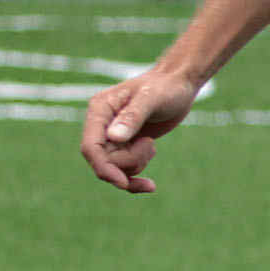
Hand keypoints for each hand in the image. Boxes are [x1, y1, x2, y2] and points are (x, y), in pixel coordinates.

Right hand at [82, 67, 203, 192]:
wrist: (179, 86)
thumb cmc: (166, 87)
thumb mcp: (151, 98)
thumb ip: (132, 117)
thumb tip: (114, 137)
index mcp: (100, 110)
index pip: (91, 146)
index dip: (103, 167)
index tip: (122, 182)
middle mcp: (101, 125)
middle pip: (104, 161)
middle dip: (129, 162)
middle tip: (150, 145)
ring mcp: (112, 137)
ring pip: (115, 168)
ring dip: (136, 165)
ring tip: (151, 145)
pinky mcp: (125, 145)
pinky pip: (124, 170)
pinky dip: (136, 177)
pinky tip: (150, 184)